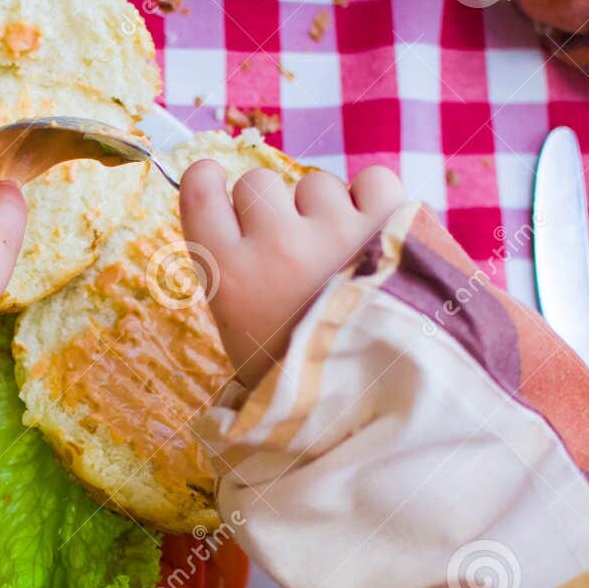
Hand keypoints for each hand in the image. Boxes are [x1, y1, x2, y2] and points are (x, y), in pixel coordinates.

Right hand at [181, 161, 405, 387]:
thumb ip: (234, 275)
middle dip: (272, 208)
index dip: (207, 180)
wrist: (380, 407)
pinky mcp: (389, 222)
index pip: (199, 192)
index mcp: (230, 275)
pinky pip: (371, 180)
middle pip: (257, 183)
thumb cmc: (302, 377)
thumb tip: (240, 221)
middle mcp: (275, 244)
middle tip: (292, 249)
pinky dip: (373, 201)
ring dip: (326, 210)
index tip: (215, 180)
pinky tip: (375, 239)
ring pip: (316, 183)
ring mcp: (334, 230)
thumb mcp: (243, 336)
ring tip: (343, 258)